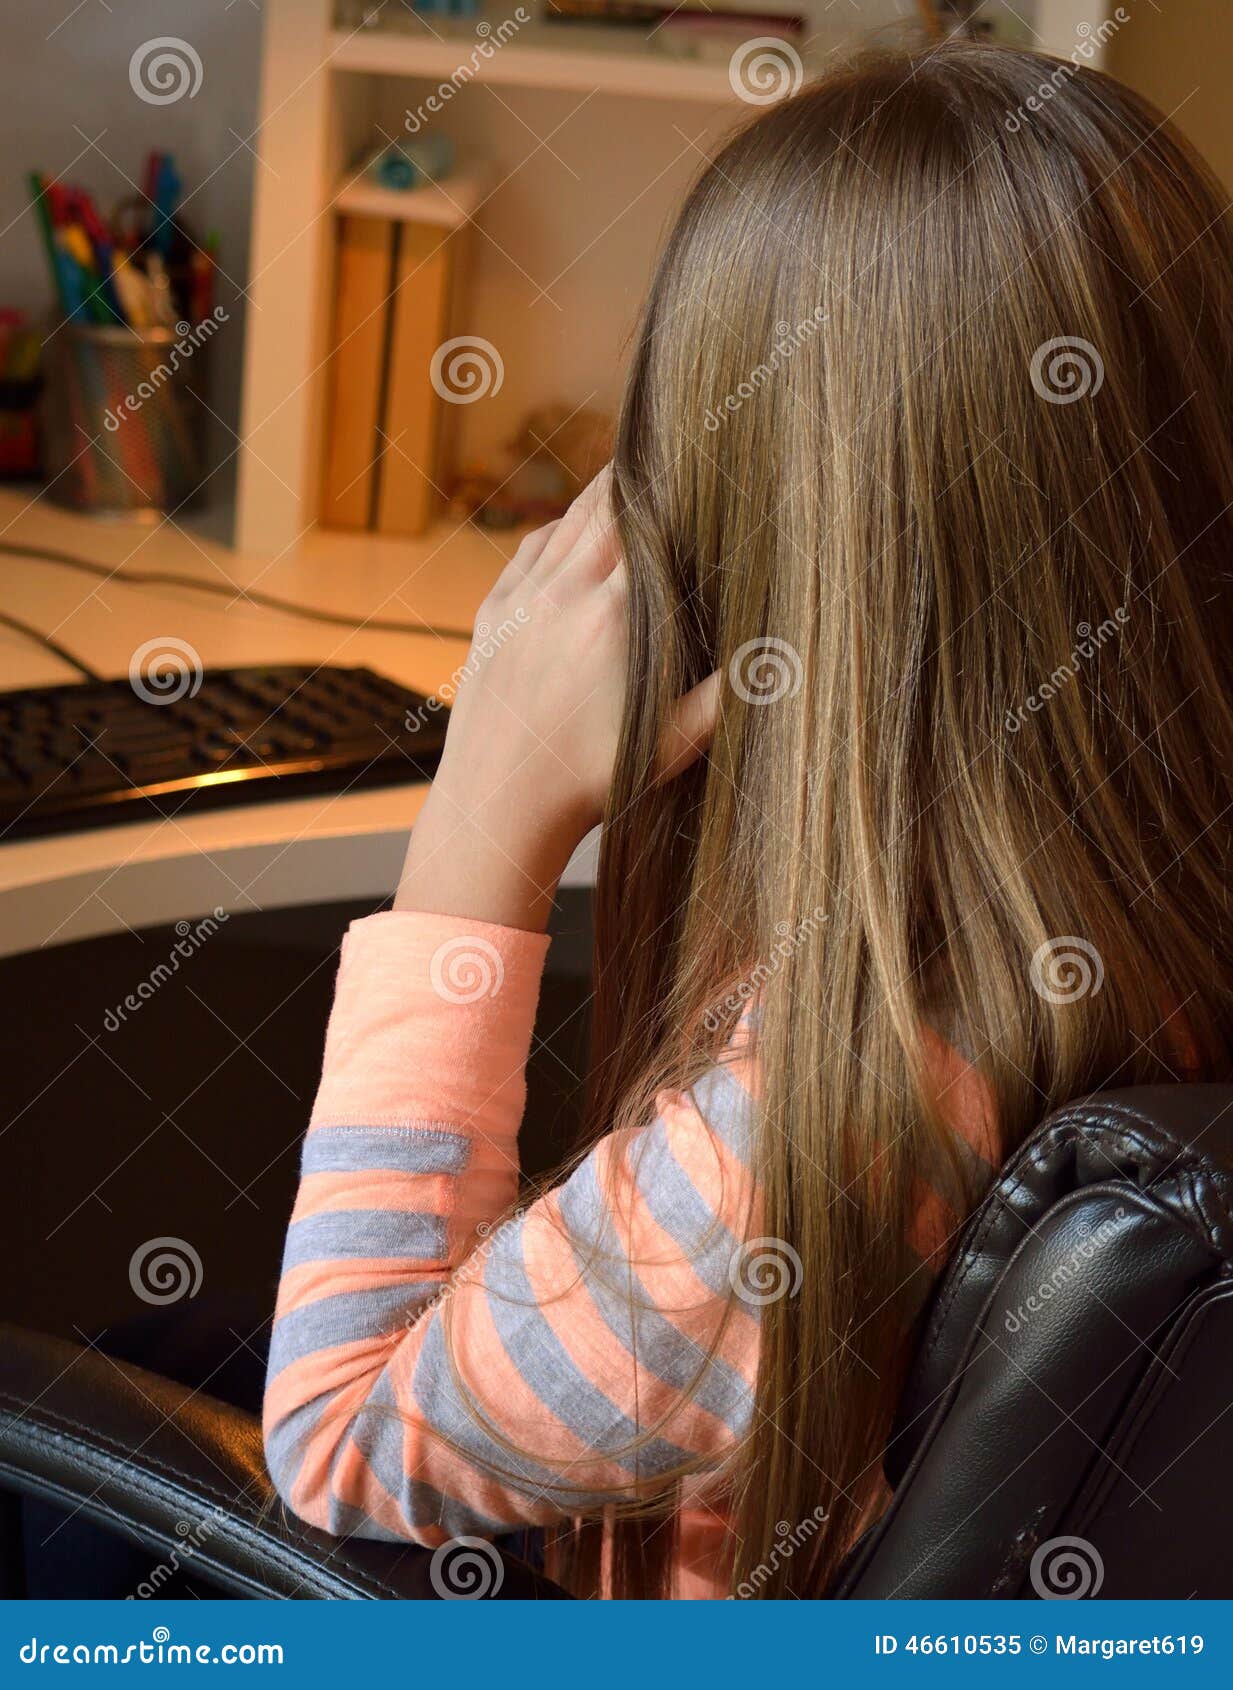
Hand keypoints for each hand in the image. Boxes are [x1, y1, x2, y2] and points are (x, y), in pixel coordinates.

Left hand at [394, 469, 717, 930]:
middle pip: (606, 504)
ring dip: (598, 496)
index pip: (649, 522)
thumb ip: (728, 694)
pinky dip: (557, 530)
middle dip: (639, 475)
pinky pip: (529, 550)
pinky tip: (574, 530)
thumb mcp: (673, 742)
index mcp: (615, 615)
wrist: (498, 806)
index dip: (675, 486)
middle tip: (670, 448)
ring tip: (629, 475)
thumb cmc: (591, 781)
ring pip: (566, 521)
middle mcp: (563, 592)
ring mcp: (521, 599)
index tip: (701, 463)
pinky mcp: (492, 614)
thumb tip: (783, 658)